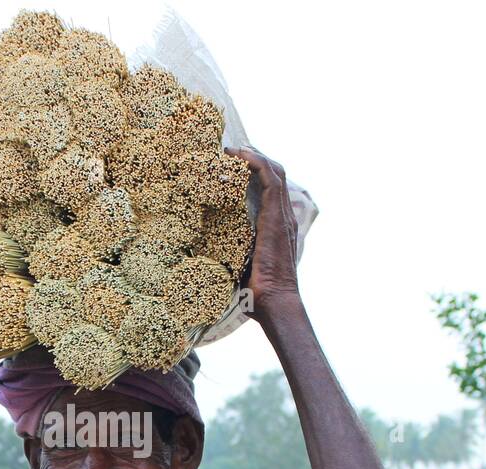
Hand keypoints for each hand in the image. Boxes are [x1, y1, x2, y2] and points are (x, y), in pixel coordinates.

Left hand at [227, 146, 302, 323]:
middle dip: (254, 158)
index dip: (255, 171)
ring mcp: (281, 215)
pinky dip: (256, 163)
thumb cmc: (256, 293)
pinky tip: (239, 157)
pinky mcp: (276, 217)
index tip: (233, 164)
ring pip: (274, 172)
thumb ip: (230, 252)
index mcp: (276, 226)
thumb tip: (202, 255)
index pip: (270, 188)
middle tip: (231, 152)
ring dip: (253, 156)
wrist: (274, 301)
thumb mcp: (240, 266)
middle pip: (275, 174)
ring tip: (233, 150)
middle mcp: (283, 216)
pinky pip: (270, 180)